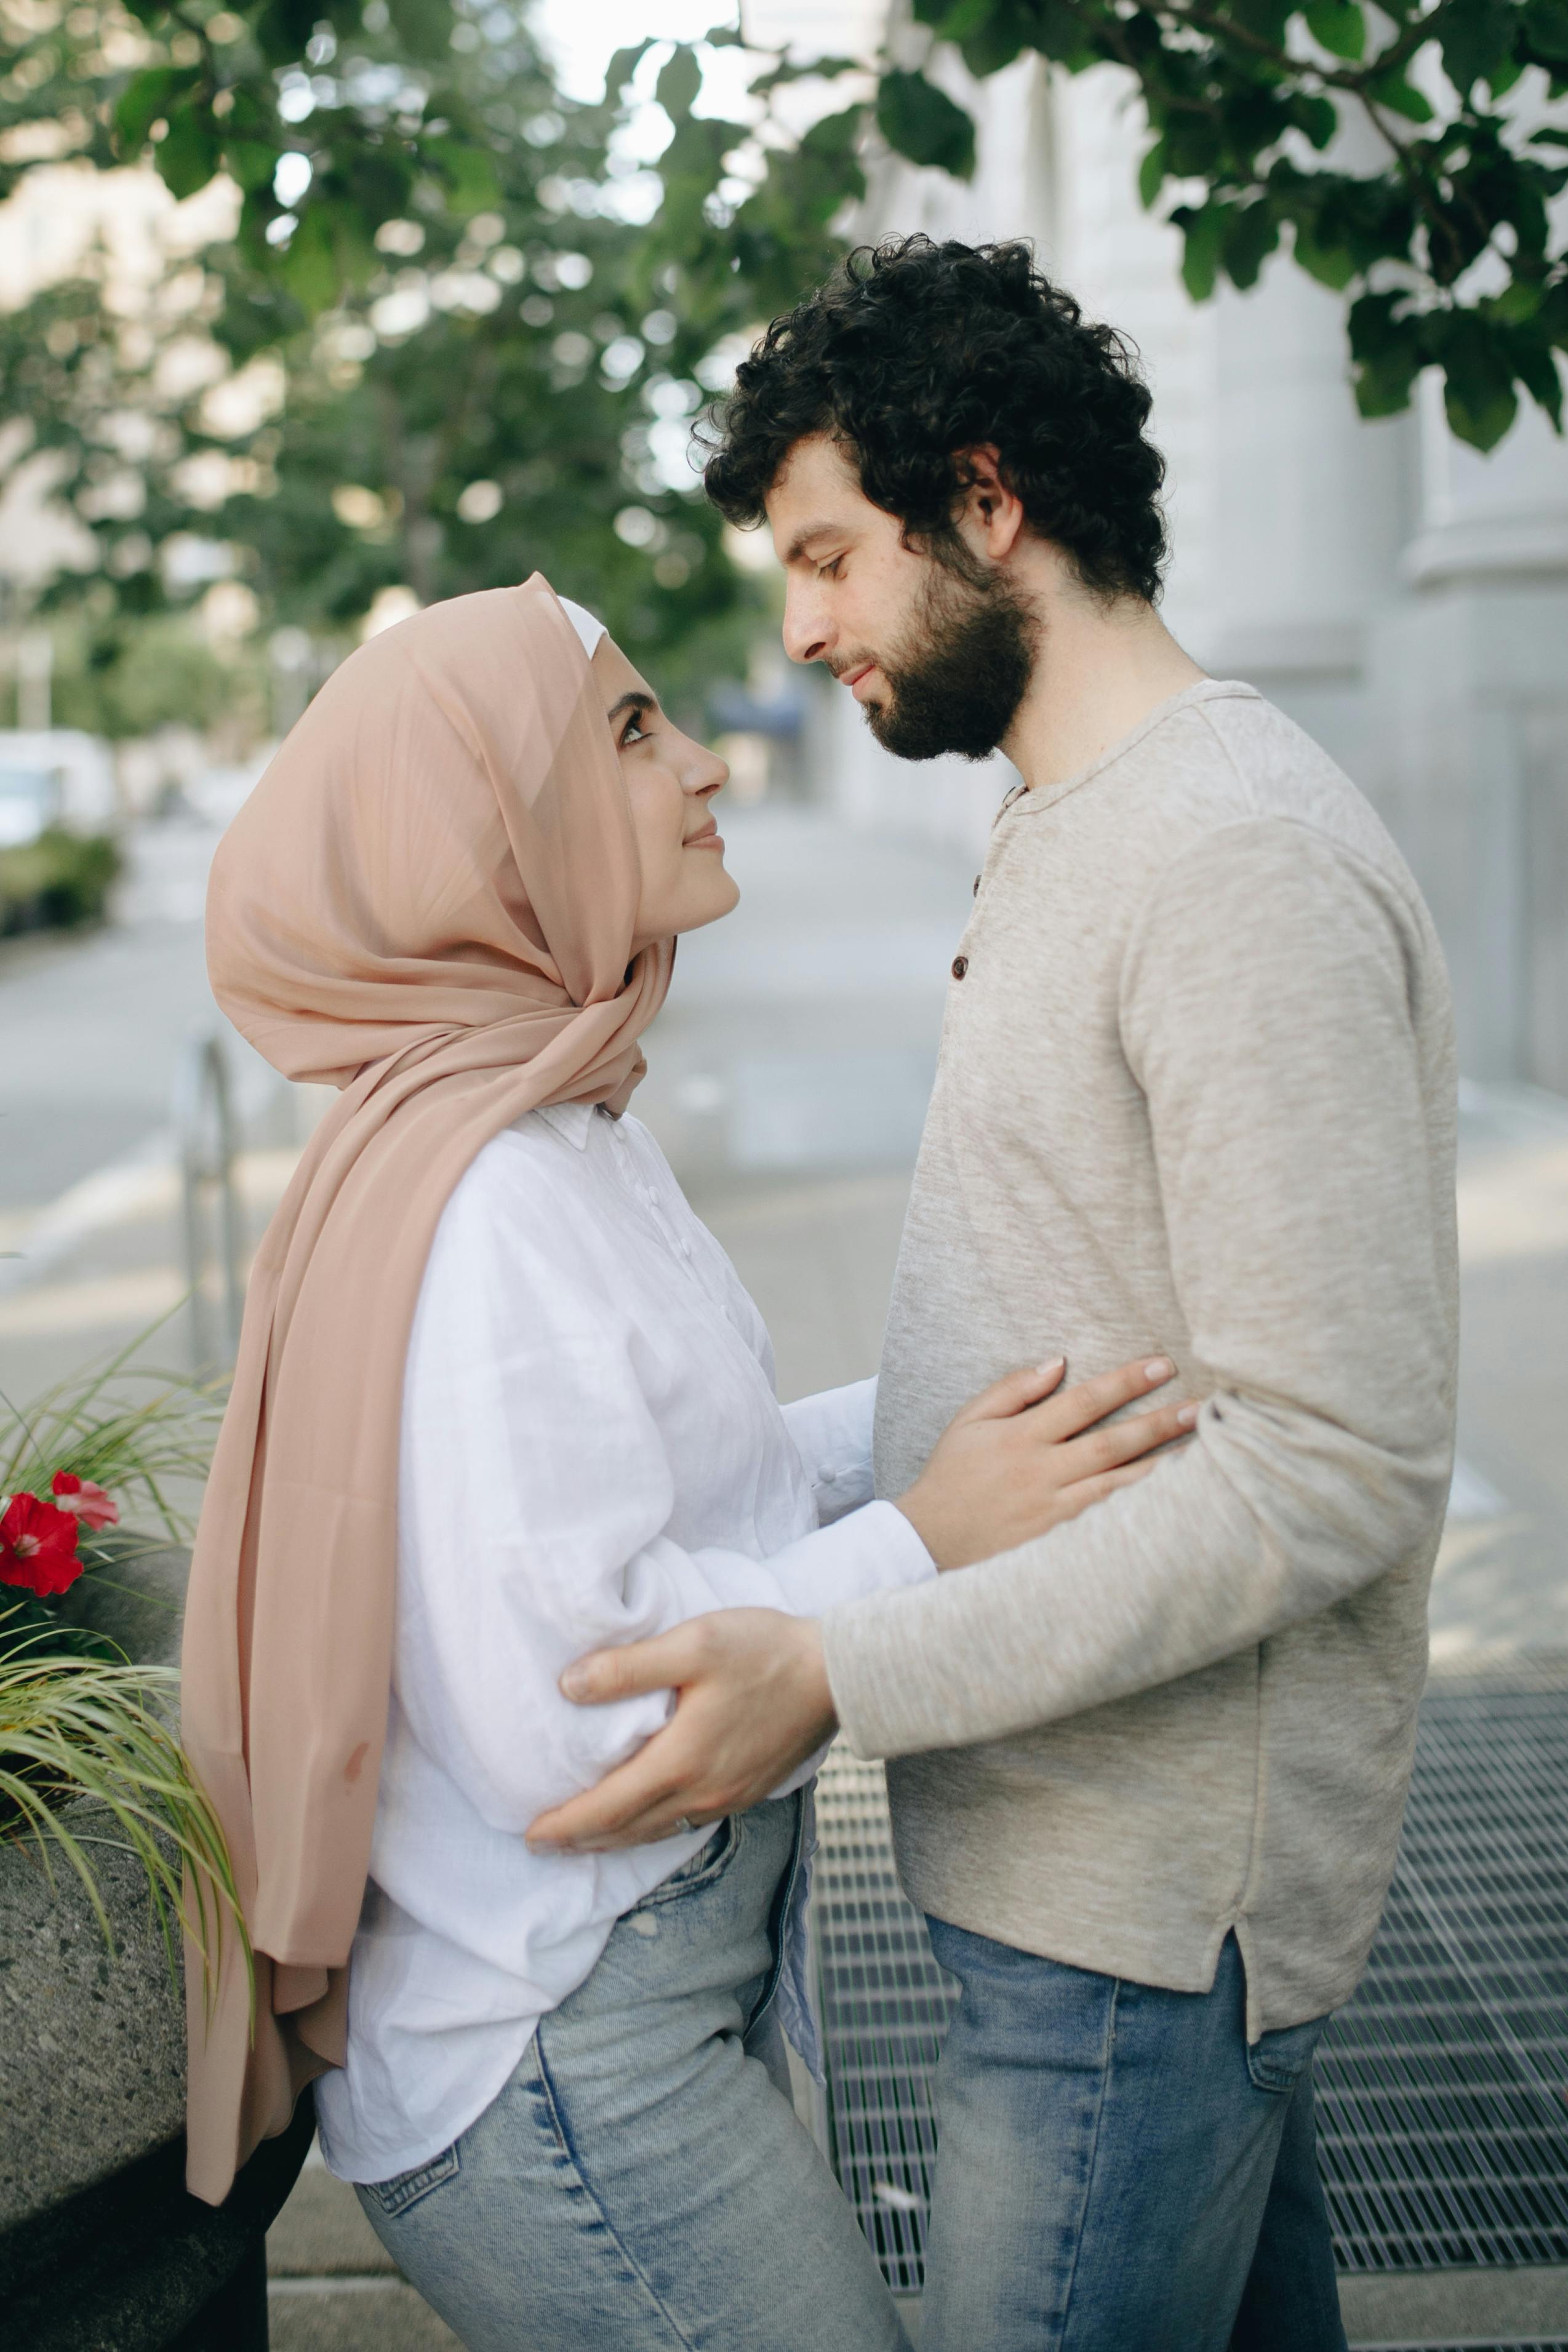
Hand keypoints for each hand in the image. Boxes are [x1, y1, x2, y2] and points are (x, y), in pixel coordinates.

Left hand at [526, 1611, 832, 1853]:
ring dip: (616, 1839)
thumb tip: (568, 1687)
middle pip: (629, 1830)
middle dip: (582, 1841)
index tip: (531, 1835)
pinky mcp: (749, 1790)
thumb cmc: (764, 1651)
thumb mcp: (692, 1644)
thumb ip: (628, 1667)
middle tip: (544, 1845)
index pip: (608, 1807)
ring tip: (586, 1841)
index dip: (566, 1824)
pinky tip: (647, 1819)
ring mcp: (728, 1797)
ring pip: (658, 1831)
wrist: (838, 1673)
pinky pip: (686, 1823)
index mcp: (682, 1761)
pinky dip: (652, 1829)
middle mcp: (702, 1792)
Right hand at [896, 1355, 1192, 1569]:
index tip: (1163, 1365)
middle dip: (1160, 1423)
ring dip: (1163, 1468)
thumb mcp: (970, 1421)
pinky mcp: (1059, 1543)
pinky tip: (1175, 1502)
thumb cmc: (953, 1477)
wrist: (927, 1543)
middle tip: (1202, 1406)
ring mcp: (1053, 1511)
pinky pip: (1109, 1524)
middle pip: (1111, 1443)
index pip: (1083, 1401)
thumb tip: (1058, 1361)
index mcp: (1021, 1437)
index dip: (1126, 1381)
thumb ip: (1013, 1389)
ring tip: (1207, 1453)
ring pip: (1118, 1487)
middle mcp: (1041, 1472)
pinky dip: (1141, 1511)